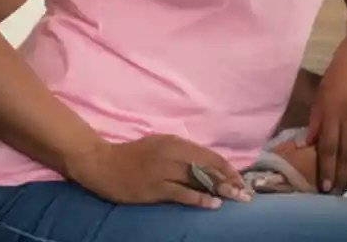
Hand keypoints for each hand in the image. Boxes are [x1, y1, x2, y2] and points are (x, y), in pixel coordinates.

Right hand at [66, 134, 251, 208]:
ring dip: (220, 190)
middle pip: (209, 167)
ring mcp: (164, 171)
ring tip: (235, 199)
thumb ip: (181, 153)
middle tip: (245, 193)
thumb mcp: (160, 146)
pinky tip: (213, 204)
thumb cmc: (132, 155)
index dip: (228, 168)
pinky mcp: (155, 187)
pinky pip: (183, 193)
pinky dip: (200, 199)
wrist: (101, 164)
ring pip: (199, 179)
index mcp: (176, 142)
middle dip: (230, 180)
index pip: (210, 155)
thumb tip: (203, 165)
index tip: (240, 179)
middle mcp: (173, 154)